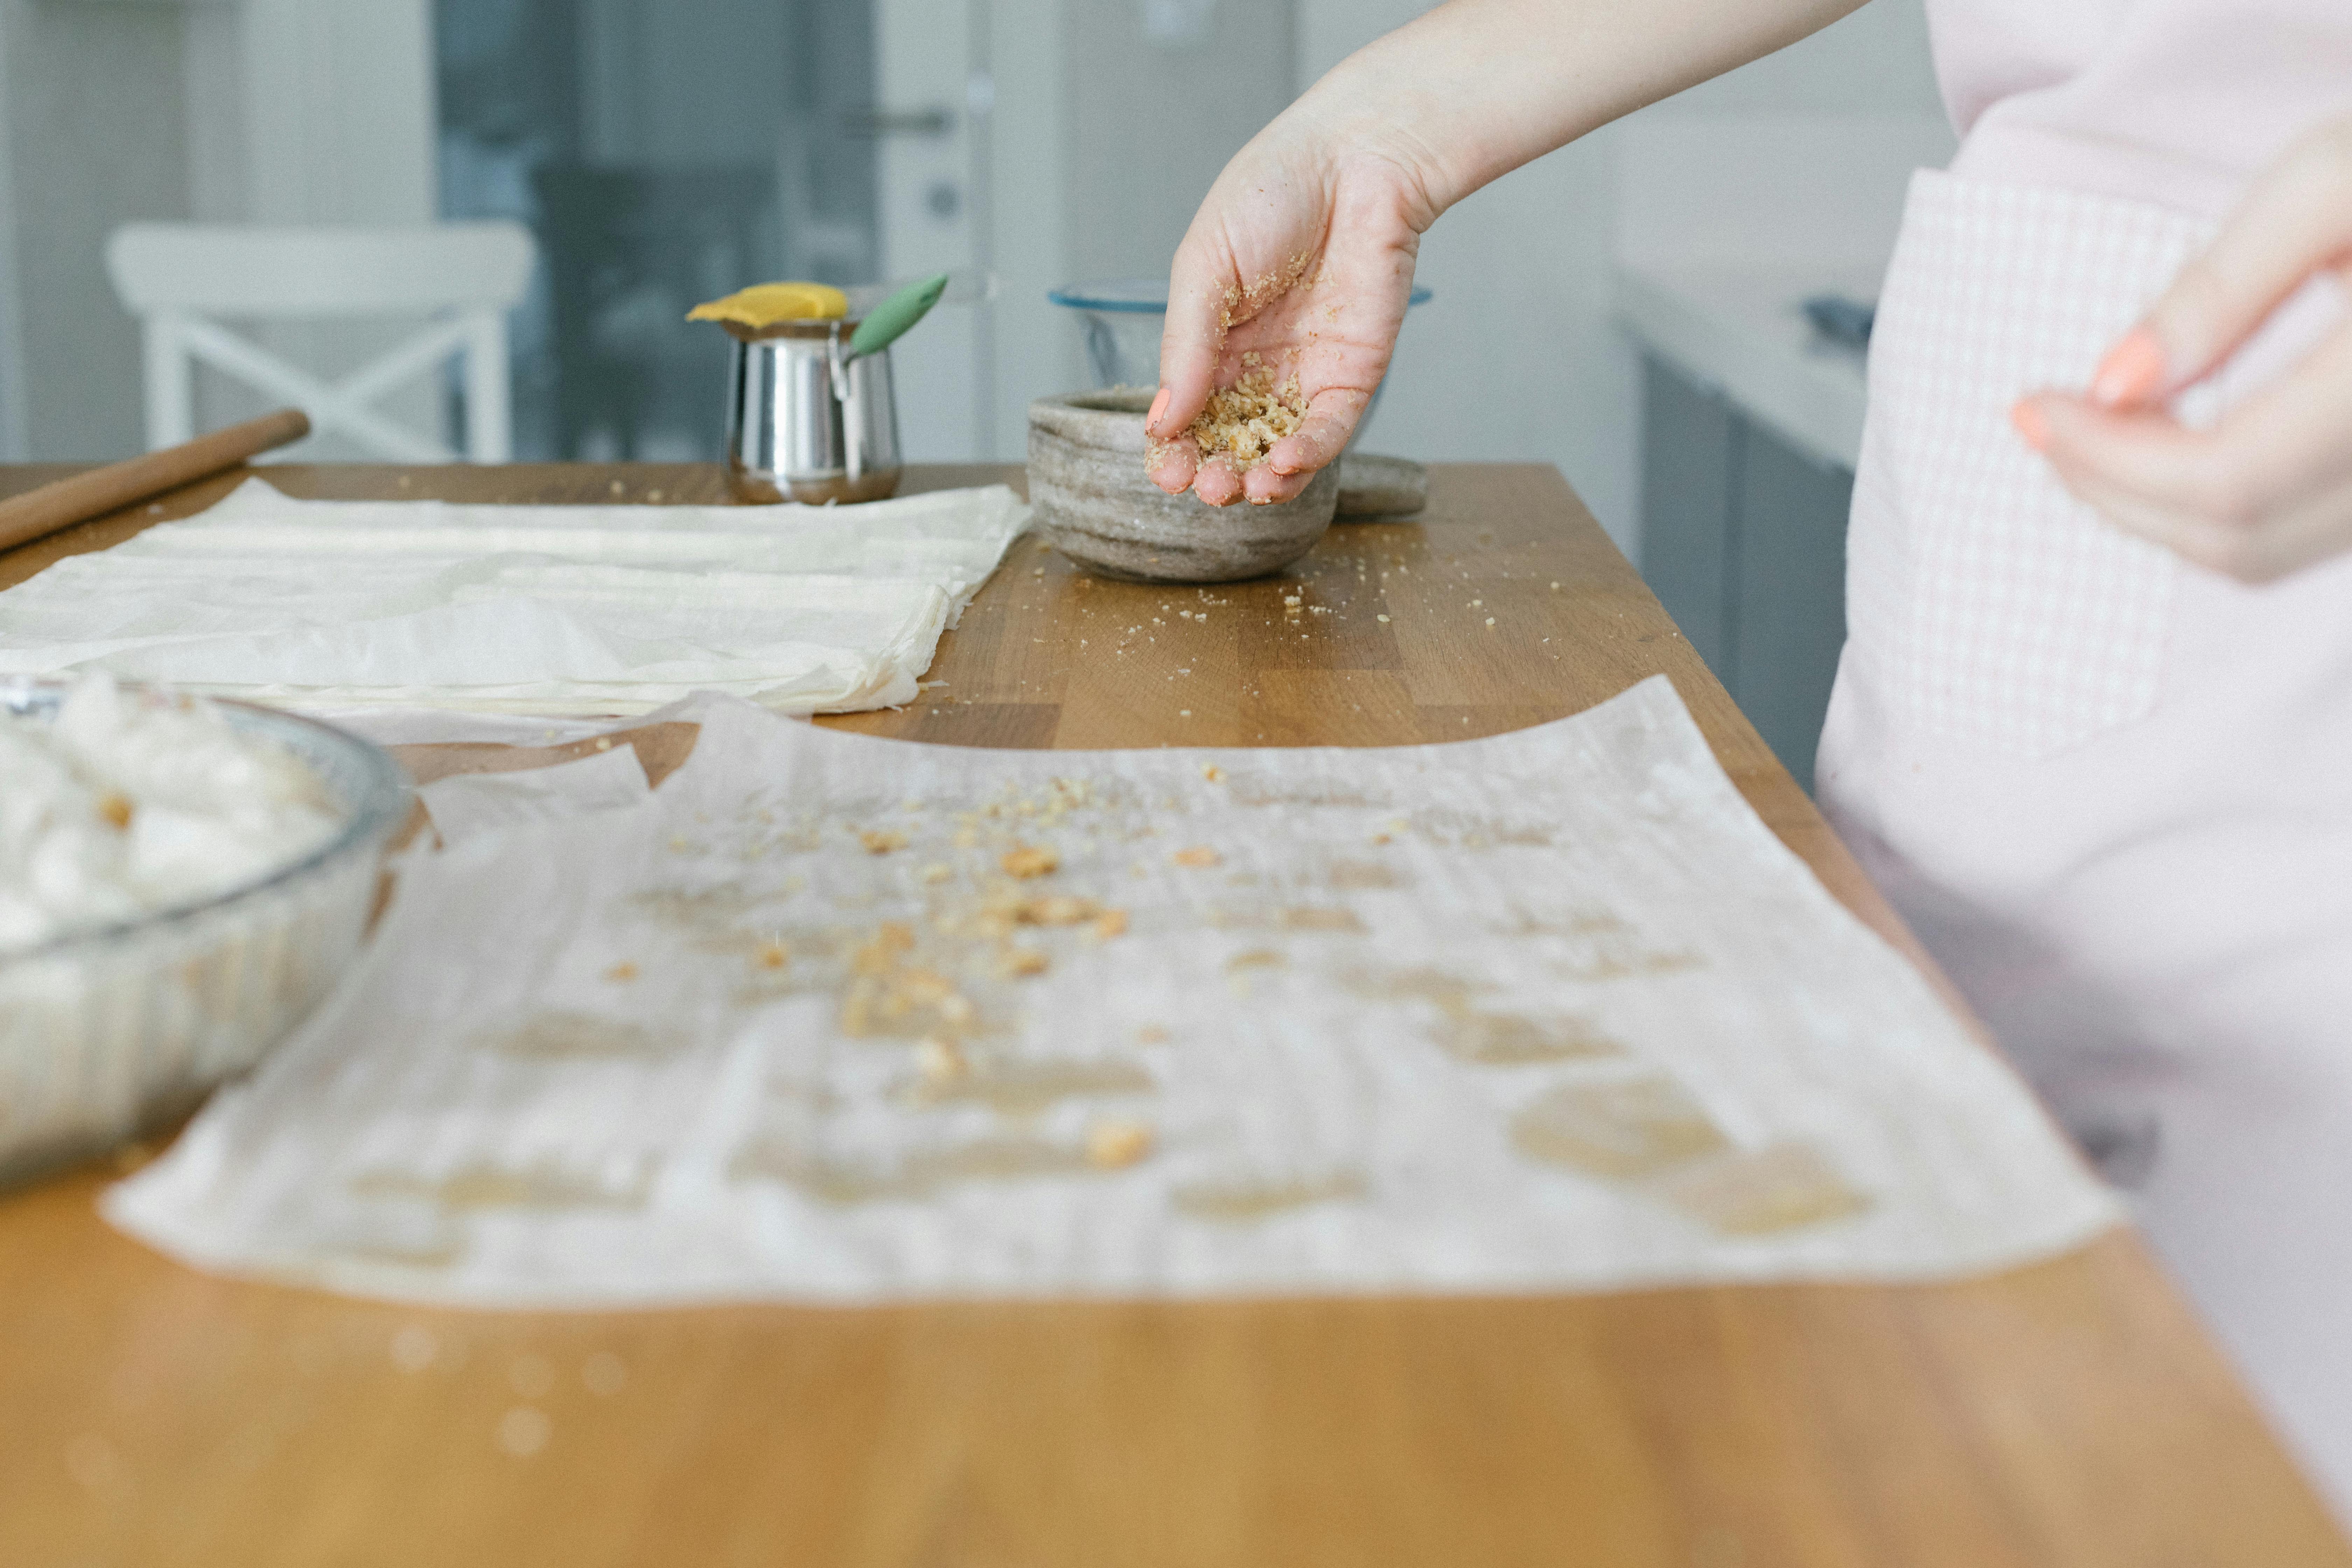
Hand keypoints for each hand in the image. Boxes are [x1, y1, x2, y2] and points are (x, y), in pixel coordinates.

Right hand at [1145, 123, 1430, 506]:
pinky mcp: (1354, 377)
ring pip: (1277, 448)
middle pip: (1228, 441)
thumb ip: (1184, 346)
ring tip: (1239, 488)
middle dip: (1213, 473)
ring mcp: (1305, 375)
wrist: (1356, 160)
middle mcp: (1256, 366)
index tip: (1164, 472)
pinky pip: (1328, 431)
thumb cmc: (1271, 194)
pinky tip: (1282, 466)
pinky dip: (1306, 456)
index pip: (1185, 412)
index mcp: (1210, 339)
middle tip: (1203, 488)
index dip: (1173, 449)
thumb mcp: (1204, 267)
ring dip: (1257, 480)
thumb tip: (1161, 423)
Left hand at [2014, 116, 2351, 583]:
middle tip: (2044, 420)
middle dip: (2114, 490)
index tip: (2033, 406)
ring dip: (2154, 506)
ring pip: (2261, 555)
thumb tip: (2114, 382)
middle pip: (2235, 537)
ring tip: (2092, 427)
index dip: (2107, 458)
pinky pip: (2295, 535)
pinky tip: (2164, 438)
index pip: (2226, 478)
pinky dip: (2210, 506)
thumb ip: (2220, 286)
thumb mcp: (2328, 180)